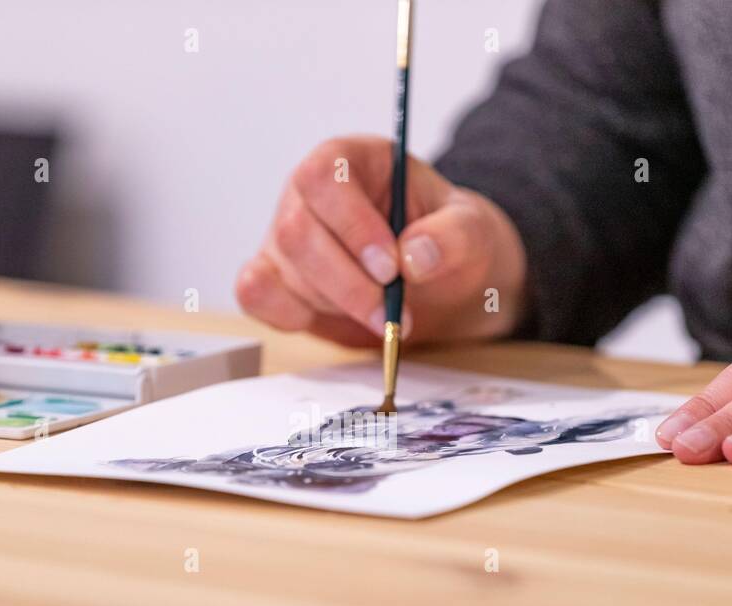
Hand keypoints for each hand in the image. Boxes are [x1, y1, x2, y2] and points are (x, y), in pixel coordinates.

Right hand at [236, 136, 526, 346]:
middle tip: (390, 313)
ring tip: (381, 313)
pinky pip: (256, 294)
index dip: (351, 225)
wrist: (443, 283)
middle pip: (296, 230)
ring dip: (335, 304)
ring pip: (283, 270)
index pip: (324, 176)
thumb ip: (455, 235)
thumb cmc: (450, 242)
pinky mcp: (279, 279)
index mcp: (351, 160)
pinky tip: (330, 319)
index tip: (391, 267)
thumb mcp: (475, 230)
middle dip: (345, 282)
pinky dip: (285, 314)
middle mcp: (309, 195)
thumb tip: (415, 256)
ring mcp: (287, 237)